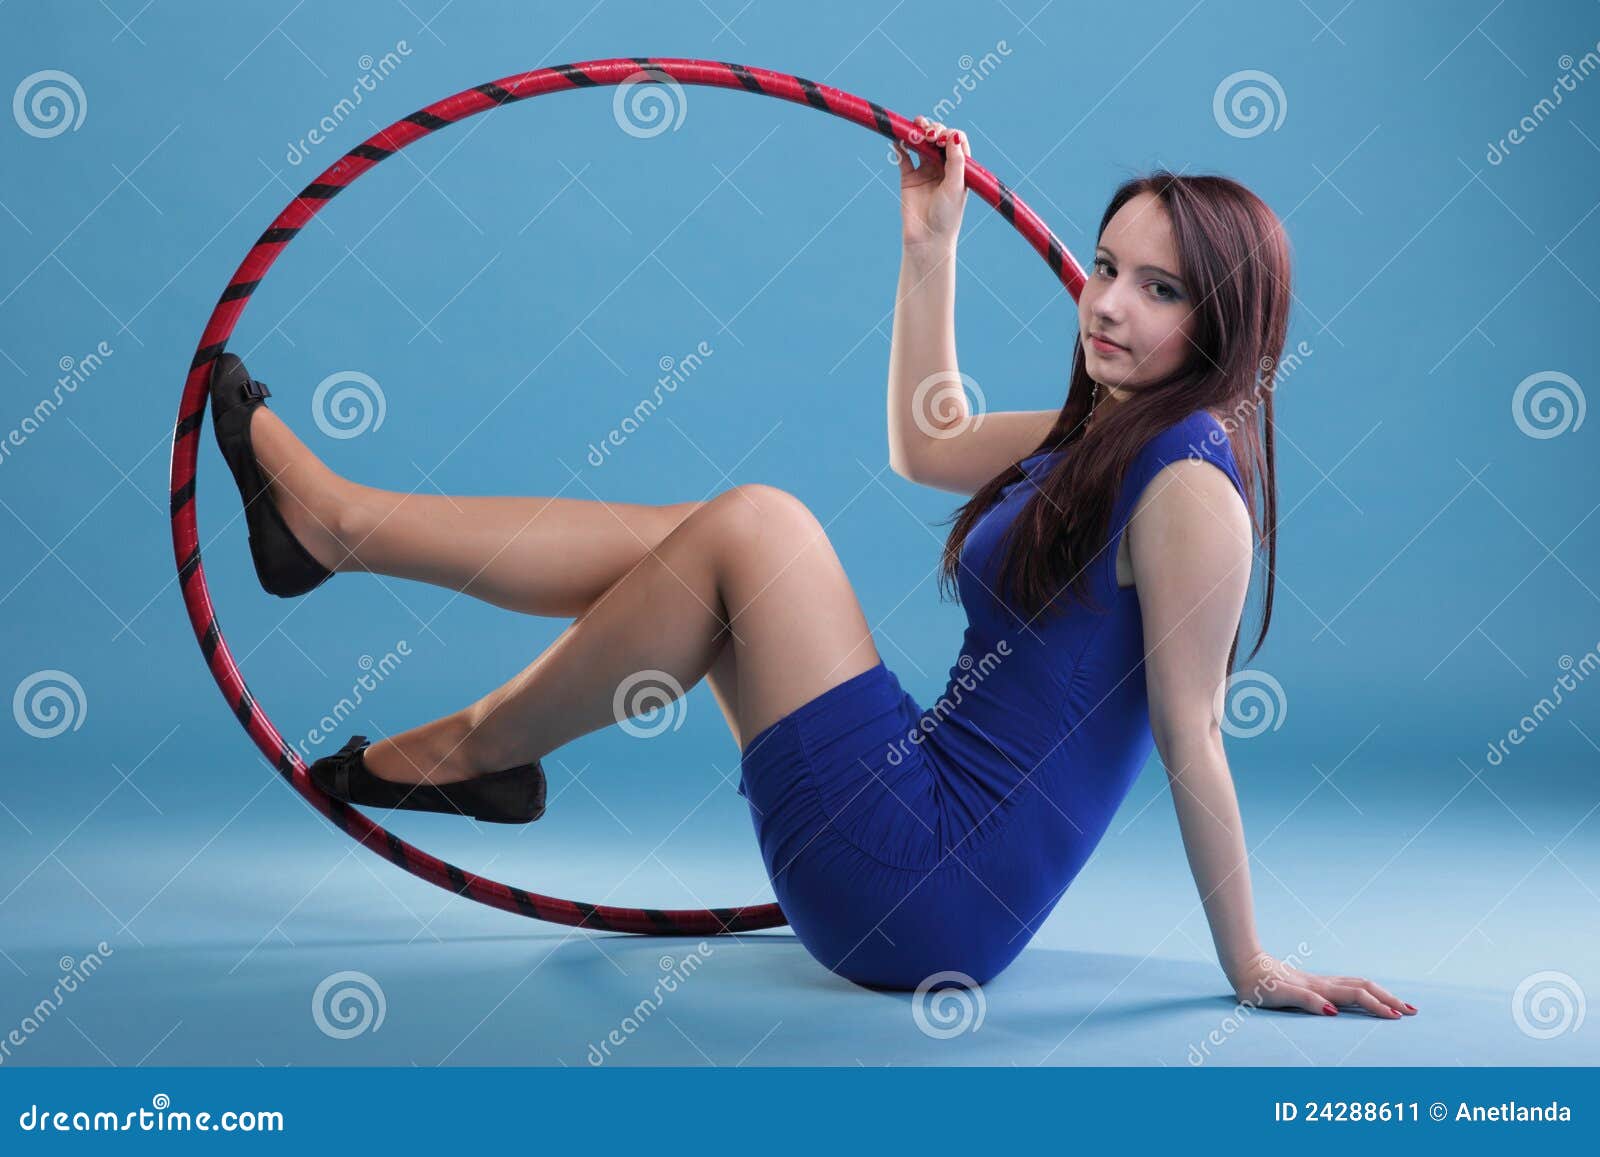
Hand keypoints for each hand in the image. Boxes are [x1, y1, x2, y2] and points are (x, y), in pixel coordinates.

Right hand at [893, 115, 969, 251]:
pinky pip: (903, 157)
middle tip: (929, 134)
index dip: (949, 134)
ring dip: (918, 133)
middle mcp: (943, 166)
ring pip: (921, 144)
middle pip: (938, 138)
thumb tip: (954, 134)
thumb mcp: (956, 186)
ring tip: (914, 128)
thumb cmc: (948, 215)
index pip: (956, 141)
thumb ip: (956, 160)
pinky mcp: (908, 178)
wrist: (928, 239)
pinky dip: (900, 146)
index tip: (942, 139)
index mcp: (959, 167)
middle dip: (934, 129)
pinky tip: (898, 139)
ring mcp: (925, 171)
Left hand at [1229, 950, 1417, 1017]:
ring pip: (1358, 984)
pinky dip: (1365, 991)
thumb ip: (1305, 1001)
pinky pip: (1348, 985)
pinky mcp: (1314, 983)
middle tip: (1411, 1011)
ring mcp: (1320, 981)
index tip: (1396, 1017)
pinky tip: (1368, 997)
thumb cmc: (1258, 985)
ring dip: (1380, 993)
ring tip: (1399, 1004)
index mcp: (1319, 988)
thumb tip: (1332, 1011)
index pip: (1356, 997)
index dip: (1377, 1006)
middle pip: (1364, 987)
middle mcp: (1323, 983)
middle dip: (1389, 998)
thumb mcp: (1278, 995)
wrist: (1244, 965)